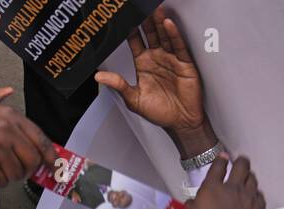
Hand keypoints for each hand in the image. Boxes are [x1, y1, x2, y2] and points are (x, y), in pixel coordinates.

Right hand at [0, 102, 55, 186]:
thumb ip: (12, 130)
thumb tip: (35, 152)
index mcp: (9, 115)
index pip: (40, 139)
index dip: (49, 155)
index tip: (53, 166)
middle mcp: (5, 131)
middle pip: (32, 160)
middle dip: (27, 170)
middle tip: (16, 171)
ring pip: (16, 175)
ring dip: (6, 175)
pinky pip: (0, 183)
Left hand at [94, 6, 213, 157]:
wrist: (180, 122)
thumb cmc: (159, 113)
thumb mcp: (133, 99)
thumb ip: (118, 85)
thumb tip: (99, 77)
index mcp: (143, 64)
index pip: (135, 41)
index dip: (130, 30)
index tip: (123, 19)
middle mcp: (157, 58)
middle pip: (150, 34)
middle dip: (145, 21)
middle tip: (139, 7)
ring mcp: (171, 59)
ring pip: (164, 36)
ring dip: (159, 23)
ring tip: (154, 10)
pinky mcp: (184, 63)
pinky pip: (178, 45)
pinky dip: (173, 34)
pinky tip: (168, 24)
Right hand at [181, 156, 265, 208]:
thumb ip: (189, 207)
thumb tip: (192, 202)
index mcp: (213, 187)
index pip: (218, 166)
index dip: (220, 160)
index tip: (222, 158)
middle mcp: (233, 186)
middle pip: (241, 165)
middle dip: (240, 162)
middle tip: (239, 164)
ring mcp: (248, 196)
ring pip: (252, 177)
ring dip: (249, 176)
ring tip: (246, 179)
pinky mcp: (259, 206)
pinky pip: (260, 195)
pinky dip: (256, 194)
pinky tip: (254, 198)